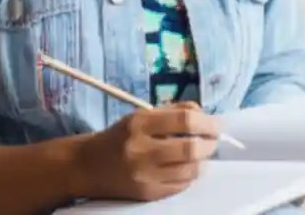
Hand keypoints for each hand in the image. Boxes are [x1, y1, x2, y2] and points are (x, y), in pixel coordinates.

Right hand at [72, 102, 219, 201]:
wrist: (87, 166)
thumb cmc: (120, 137)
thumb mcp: (141, 115)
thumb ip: (173, 111)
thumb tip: (205, 113)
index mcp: (139, 123)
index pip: (185, 120)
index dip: (208, 122)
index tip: (217, 124)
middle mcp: (140, 149)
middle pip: (191, 148)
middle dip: (210, 143)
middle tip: (213, 140)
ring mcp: (143, 175)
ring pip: (190, 170)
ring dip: (204, 160)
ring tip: (202, 153)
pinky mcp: (146, 193)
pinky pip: (181, 185)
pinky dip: (191, 175)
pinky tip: (188, 167)